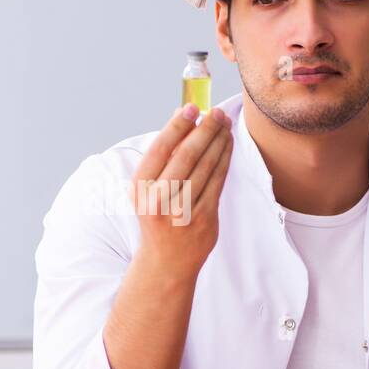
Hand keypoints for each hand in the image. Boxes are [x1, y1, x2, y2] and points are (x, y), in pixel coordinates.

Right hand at [130, 102, 232, 280]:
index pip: (161, 149)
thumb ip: (164, 159)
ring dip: (218, 141)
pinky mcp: (204, 219)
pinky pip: (218, 182)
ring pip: (206, 167)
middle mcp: (159, 200)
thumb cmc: (158, 216)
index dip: (178, 125)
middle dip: (204, 129)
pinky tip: (227, 145)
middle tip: (216, 112)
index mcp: (141, 189)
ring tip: (224, 124)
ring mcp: (183, 212)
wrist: (166, 261)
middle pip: (187, 155)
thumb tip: (182, 118)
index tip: (192, 107)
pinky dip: (224, 160)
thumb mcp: (149, 190)